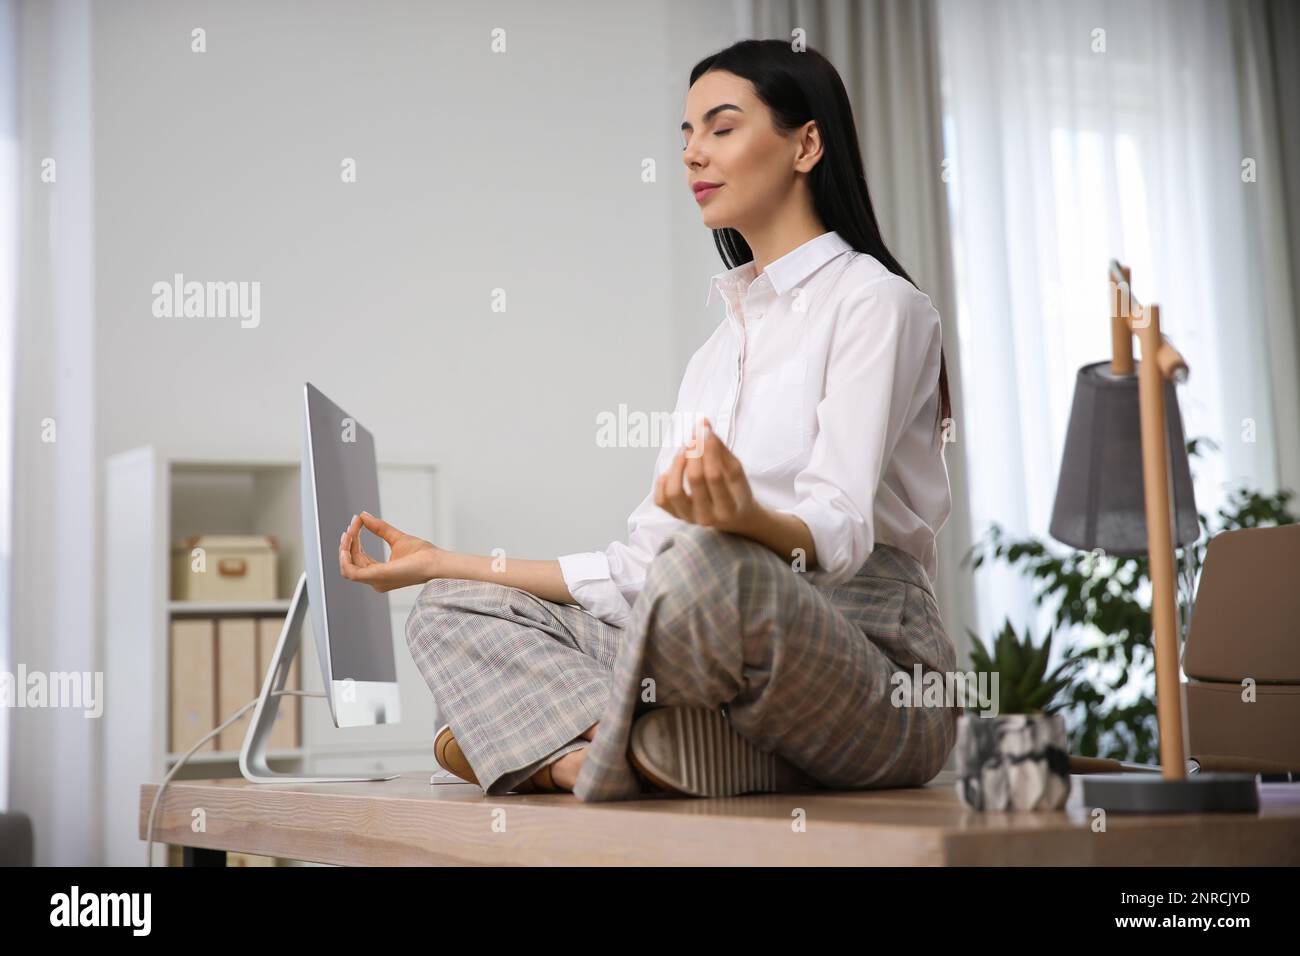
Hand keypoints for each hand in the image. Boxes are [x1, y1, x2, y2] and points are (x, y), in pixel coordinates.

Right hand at [338, 511, 442, 591]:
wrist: (435, 561)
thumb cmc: (422, 554)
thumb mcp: (396, 538)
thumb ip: (380, 528)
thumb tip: (362, 516)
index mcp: (379, 573)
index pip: (358, 558)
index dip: (354, 540)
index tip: (357, 521)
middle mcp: (375, 580)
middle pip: (352, 561)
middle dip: (349, 541)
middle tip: (354, 523)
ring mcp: (375, 581)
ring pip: (347, 566)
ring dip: (345, 547)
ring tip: (349, 531)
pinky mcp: (377, 577)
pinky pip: (350, 572)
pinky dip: (345, 558)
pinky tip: (349, 540)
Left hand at [654, 417, 760, 532]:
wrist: (732, 517)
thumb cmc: (735, 491)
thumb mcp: (736, 472)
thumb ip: (720, 449)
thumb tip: (703, 424)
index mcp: (728, 508)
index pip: (715, 476)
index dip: (709, 450)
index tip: (705, 431)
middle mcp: (707, 517)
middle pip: (695, 480)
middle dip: (694, 453)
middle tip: (695, 437)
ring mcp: (689, 518)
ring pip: (674, 492)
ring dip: (677, 466)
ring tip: (684, 451)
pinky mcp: (675, 516)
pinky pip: (661, 500)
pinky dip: (664, 481)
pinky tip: (673, 471)